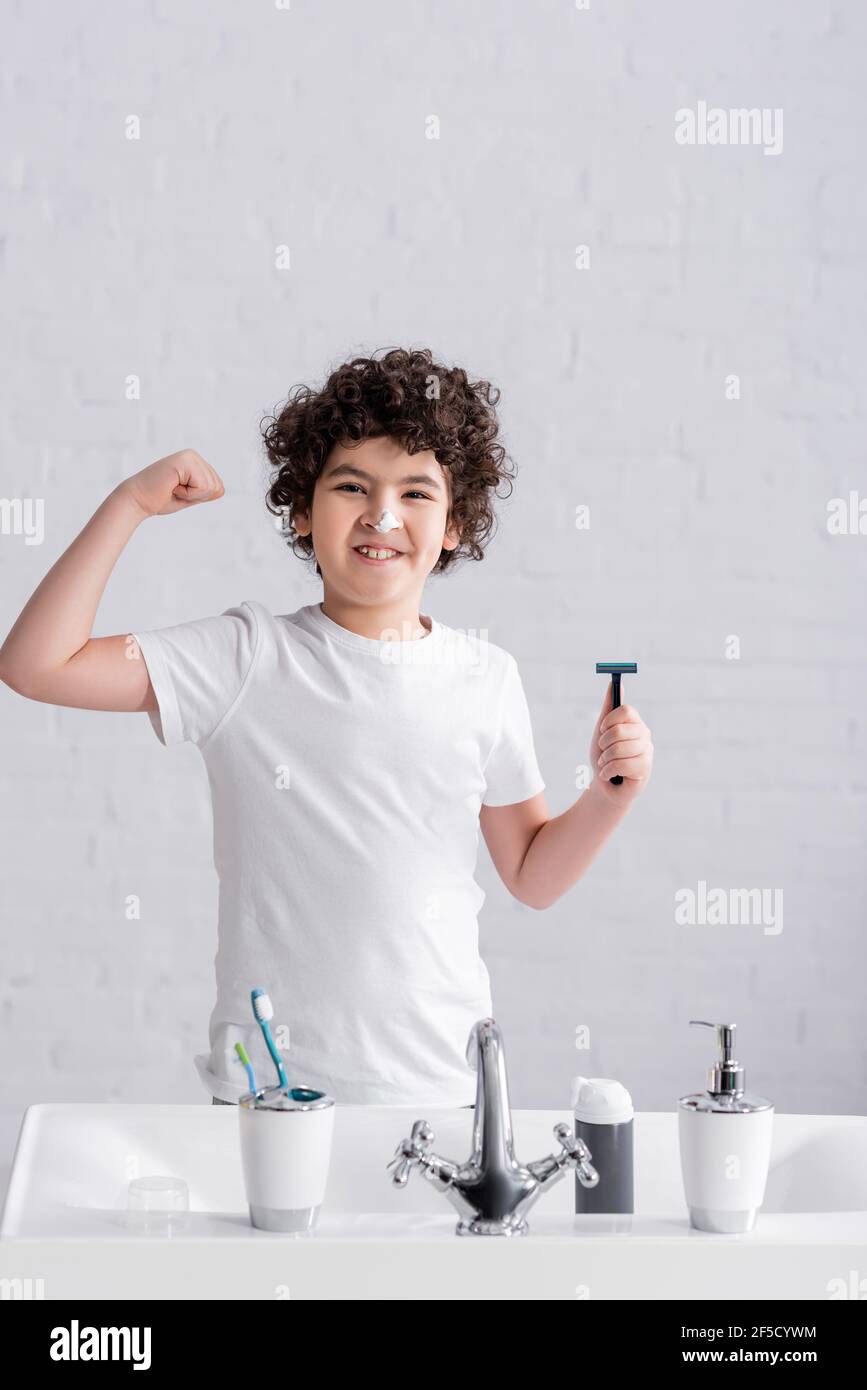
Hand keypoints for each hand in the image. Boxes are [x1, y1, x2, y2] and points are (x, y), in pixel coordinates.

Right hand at [118, 449, 224, 518]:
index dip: (200, 498)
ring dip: (192, 495)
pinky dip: (188, 494)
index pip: (218, 487)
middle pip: (217, 486)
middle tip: (175, 491)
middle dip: (197, 496)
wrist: (137, 500)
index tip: (180, 492)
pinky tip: (172, 486)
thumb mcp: (190, 497)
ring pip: (211, 486)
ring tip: (172, 488)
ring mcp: (190, 456)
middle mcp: (194, 455)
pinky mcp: (185, 460)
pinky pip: (203, 486)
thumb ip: (206, 492)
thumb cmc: (160, 499)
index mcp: (196, 462)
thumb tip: (222, 490)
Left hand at [589, 680, 653, 803]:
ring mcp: (647, 751)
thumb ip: (609, 708)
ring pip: (620, 748)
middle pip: (620, 730)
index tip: (602, 730)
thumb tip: (615, 682)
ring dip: (605, 759)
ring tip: (605, 764)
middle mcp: (644, 734)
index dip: (610, 721)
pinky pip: (622, 764)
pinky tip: (609, 775)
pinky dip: (608, 771)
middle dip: (604, 743)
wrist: (604, 786)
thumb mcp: (601, 730)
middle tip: (603, 752)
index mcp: (635, 723)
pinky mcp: (645, 769)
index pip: (627, 711)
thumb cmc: (603, 757)